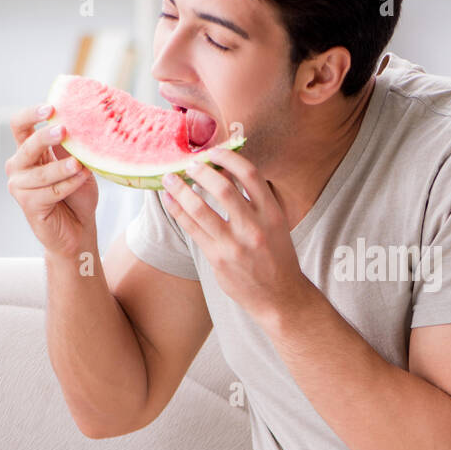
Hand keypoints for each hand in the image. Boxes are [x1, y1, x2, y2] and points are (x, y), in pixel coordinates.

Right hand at [6, 104, 98, 256]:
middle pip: (27, 145)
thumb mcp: (76, 164)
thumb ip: (69, 147)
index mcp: (29, 151)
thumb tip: (73, 120)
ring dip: (63, 167)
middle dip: (45, 136)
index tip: (50, 108)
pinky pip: (50, 191)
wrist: (79, 230)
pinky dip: (69, 184)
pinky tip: (82, 179)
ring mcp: (20, 186)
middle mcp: (20, 167)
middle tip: (64, 130)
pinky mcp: (28, 205)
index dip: (31, 115)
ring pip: (41, 173)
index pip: (19, 126)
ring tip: (81, 164)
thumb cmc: (77, 196)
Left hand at [159, 147, 311, 326]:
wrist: (280, 297)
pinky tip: (170, 200)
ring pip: (200, 208)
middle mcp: (254, 227)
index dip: (229, 158)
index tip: (214, 151)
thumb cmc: (277, 258)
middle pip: (222, 187)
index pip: (250, 175)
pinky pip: (192, 228)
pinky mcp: (218, 258)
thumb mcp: (275, 225)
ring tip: (170, 179)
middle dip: (200, 170)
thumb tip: (229, 172)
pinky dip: (178, 210)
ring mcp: (234, 244)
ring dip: (180, 189)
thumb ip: (256, 201)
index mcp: (272, 214)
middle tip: (189, 164)